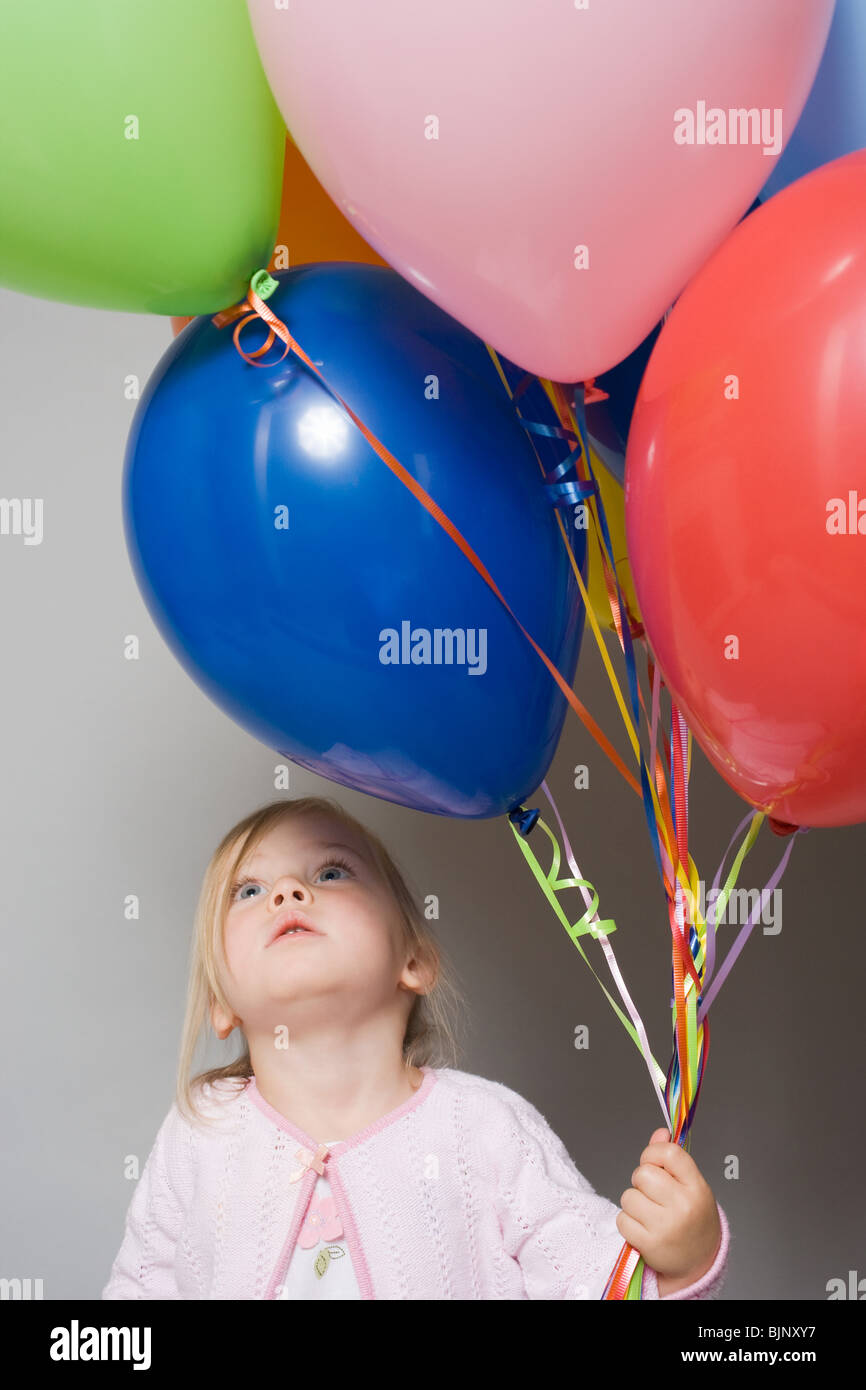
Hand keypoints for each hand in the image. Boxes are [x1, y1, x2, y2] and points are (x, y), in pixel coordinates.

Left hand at [615, 1128, 721, 1296]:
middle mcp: (683, 1206)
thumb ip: (673, 1159)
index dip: (653, 1153)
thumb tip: (660, 1132)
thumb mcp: (691, 1187)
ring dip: (633, 1202)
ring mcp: (666, 1226)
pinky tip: (643, 1228)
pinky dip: (628, 1222)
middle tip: (651, 1193)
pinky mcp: (649, 1244)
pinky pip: (622, 1219)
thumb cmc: (693, 1219)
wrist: (699, 1263)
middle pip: (643, 1174)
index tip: (652, 1162)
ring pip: (629, 1196)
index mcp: (697, 1188)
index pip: (670, 1153)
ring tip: (649, 1213)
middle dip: (641, 1181)